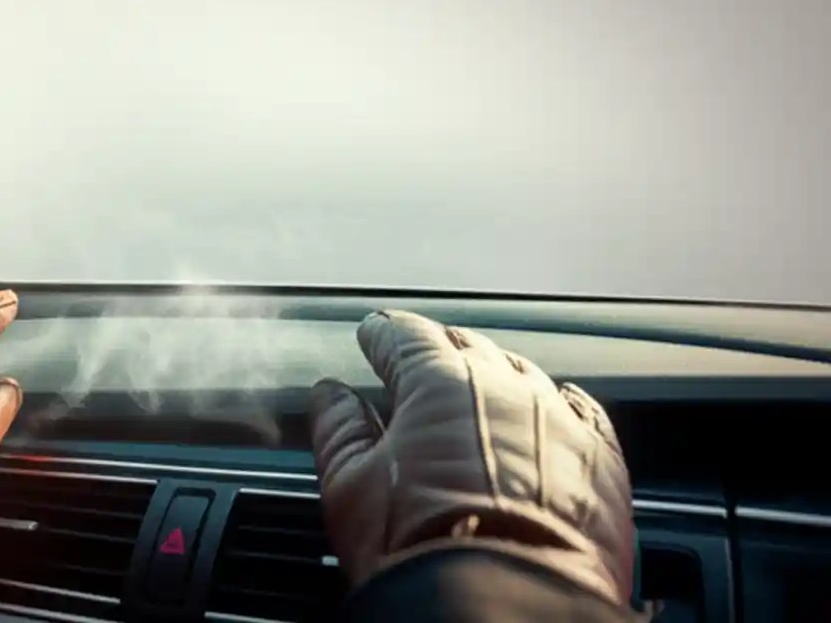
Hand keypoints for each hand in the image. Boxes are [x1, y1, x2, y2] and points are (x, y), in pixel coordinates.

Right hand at [309, 310, 632, 604]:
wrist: (503, 605)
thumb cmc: (419, 548)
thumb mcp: (350, 485)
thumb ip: (338, 427)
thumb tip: (329, 395)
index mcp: (439, 382)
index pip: (406, 336)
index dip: (383, 334)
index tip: (374, 335)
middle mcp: (505, 387)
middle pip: (468, 347)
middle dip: (440, 350)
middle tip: (420, 361)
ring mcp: (558, 419)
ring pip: (524, 375)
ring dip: (497, 376)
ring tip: (478, 389)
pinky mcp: (601, 458)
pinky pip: (582, 411)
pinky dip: (560, 405)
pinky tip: (552, 407)